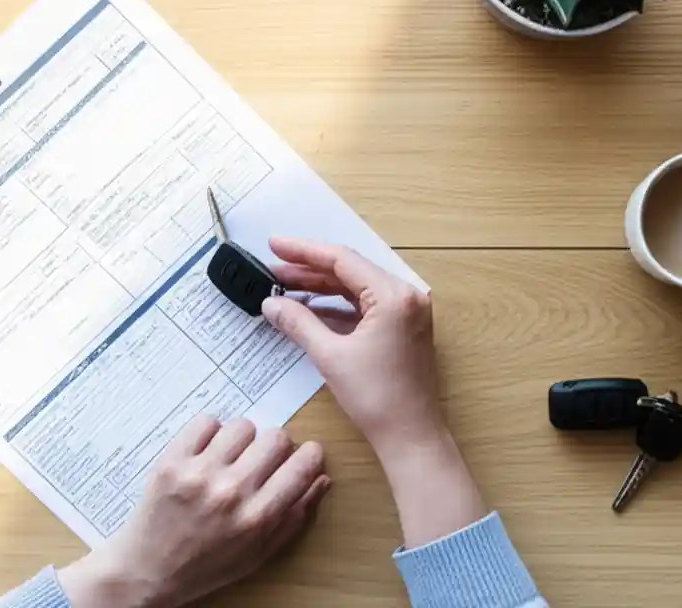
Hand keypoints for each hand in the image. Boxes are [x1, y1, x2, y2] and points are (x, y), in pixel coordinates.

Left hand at [58, 416, 329, 607]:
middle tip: (261, 462)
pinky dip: (210, 432)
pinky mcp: (171, 462)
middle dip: (275, 447)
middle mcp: (231, 493)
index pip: (302, 465)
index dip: (310, 455)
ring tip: (230, 458)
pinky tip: (206, 453)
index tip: (303, 456)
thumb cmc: (207, 566)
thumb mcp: (259, 553)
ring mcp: (199, 475)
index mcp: (258, 518)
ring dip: (242, 439)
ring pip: (242, 426)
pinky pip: (205, 422)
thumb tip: (321, 478)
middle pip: (276, 437)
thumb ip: (294, 516)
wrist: (147, 572)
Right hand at [261, 237, 442, 454]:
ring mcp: (406, 312)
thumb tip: (271, 304)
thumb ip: (299, 323)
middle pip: (349, 270)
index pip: (342, 259)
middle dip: (309, 269)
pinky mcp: (402, 328)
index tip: (274, 245)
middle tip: (272, 268)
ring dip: (321, 287)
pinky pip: (365, 306)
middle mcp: (405, 296)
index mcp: (393, 296)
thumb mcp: (330, 356)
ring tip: (284, 286)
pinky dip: (337, 306)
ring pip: (356, 288)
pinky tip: (308, 308)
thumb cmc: (377, 399)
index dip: (304, 251)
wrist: (410, 436)